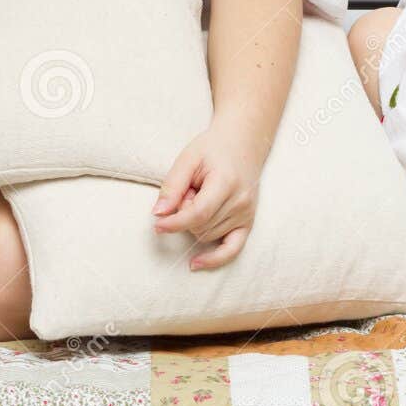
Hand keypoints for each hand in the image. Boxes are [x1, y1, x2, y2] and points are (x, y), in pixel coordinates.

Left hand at [152, 119, 266, 270]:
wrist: (243, 143)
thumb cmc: (212, 149)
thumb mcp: (187, 159)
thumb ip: (172, 186)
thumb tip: (158, 214)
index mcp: (226, 182)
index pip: (197, 214)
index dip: (174, 223)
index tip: (157, 224)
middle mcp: (240, 202)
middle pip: (200, 226)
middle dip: (185, 214)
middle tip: (189, 191)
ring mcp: (246, 214)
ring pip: (208, 236)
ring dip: (195, 224)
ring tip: (201, 198)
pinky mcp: (248, 222)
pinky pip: (232, 250)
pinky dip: (214, 259)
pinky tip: (195, 263)